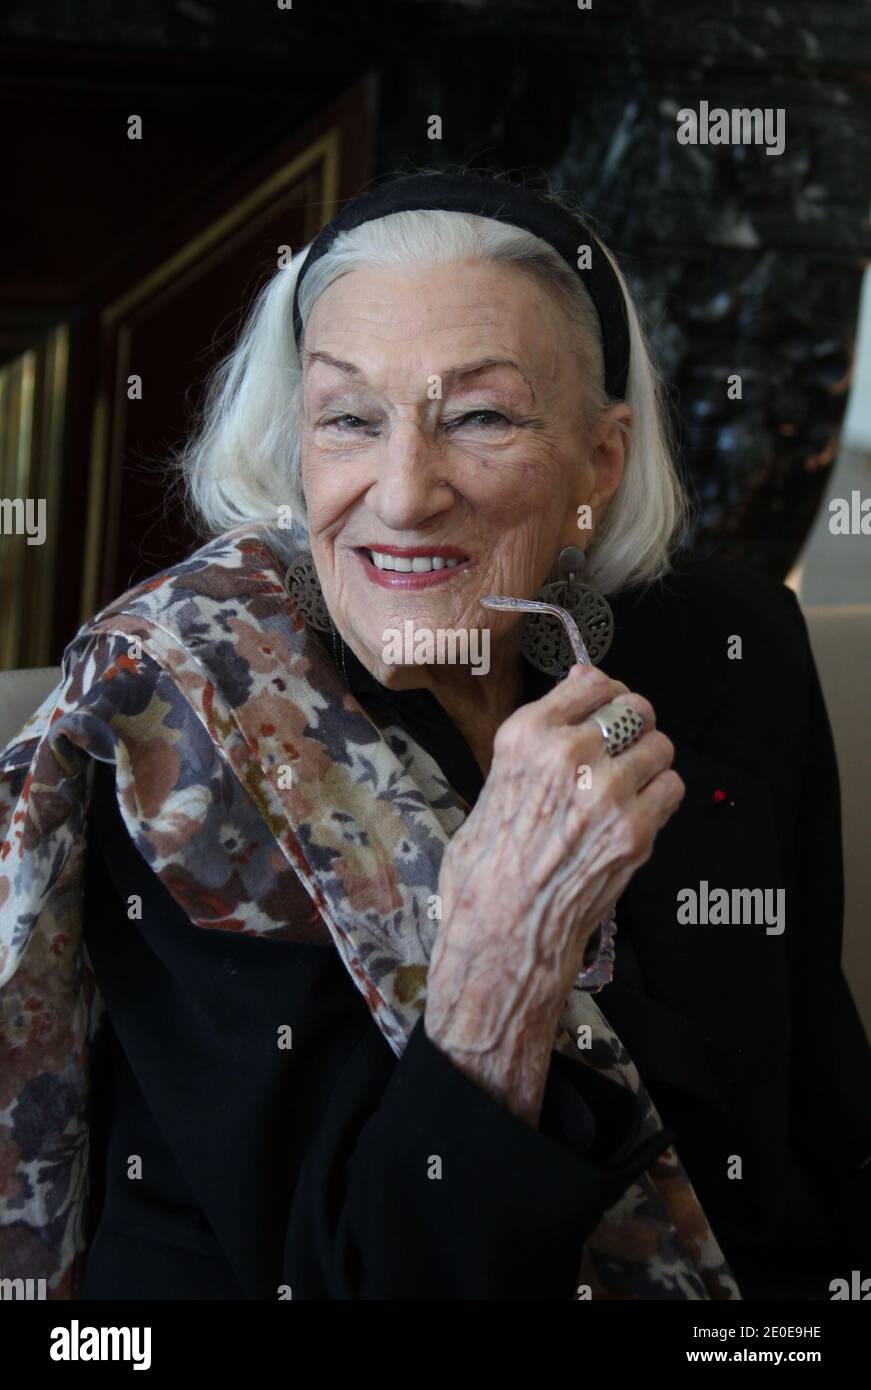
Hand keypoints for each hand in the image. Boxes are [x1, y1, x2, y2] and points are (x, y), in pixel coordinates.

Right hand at [424, 664, 684, 1123]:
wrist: (501, 932)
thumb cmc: (487, 868)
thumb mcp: (492, 784)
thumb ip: (536, 742)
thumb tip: (572, 702)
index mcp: (526, 736)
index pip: (590, 682)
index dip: (605, 694)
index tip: (607, 705)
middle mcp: (568, 755)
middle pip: (633, 708)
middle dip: (633, 726)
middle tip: (625, 748)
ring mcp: (607, 791)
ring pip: (660, 746)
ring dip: (651, 762)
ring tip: (632, 786)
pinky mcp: (636, 830)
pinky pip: (672, 788)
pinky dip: (662, 798)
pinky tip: (638, 814)